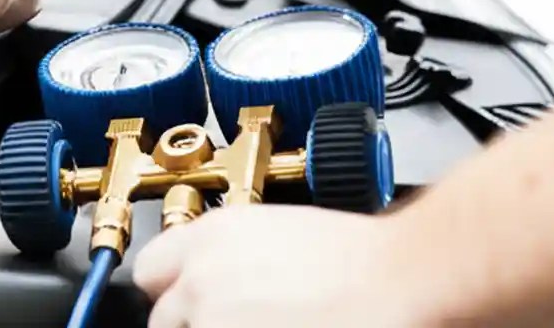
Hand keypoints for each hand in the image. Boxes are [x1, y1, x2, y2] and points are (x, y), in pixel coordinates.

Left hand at [133, 205, 426, 327]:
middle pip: (164, 317)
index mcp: (211, 236)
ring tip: (266, 325)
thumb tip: (216, 279)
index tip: (186, 304)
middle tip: (235, 322)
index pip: (151, 272)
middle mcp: (202, 277)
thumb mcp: (278, 234)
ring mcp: (214, 319)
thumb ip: (232, 256)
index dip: (173, 293)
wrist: (403, 278)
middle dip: (191, 324)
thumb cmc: (361, 259)